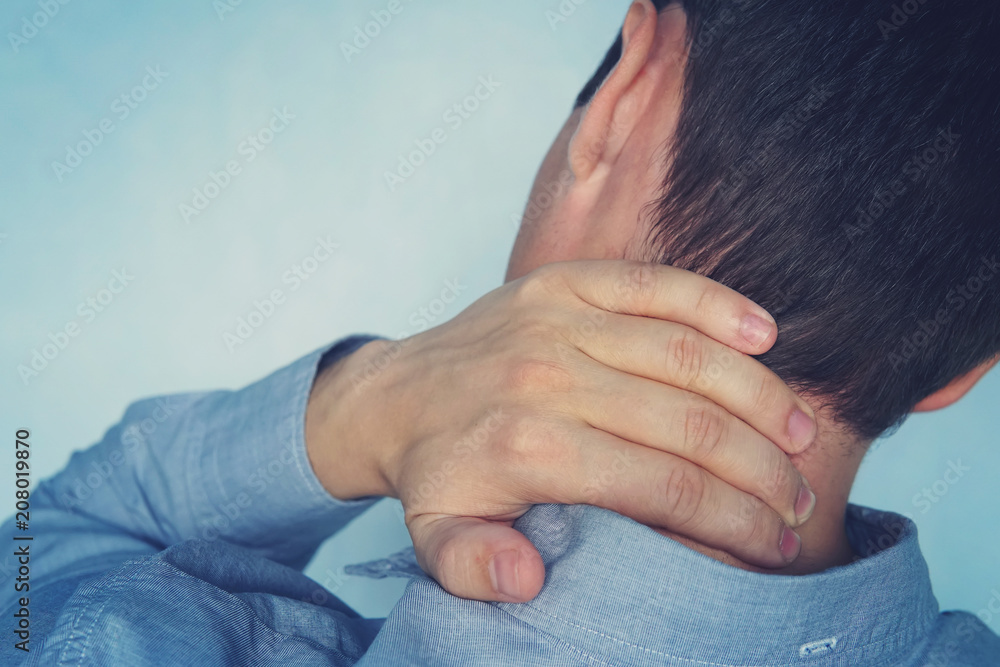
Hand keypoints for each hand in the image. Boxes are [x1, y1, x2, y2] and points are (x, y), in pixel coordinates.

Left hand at [306, 260, 816, 602]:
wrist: (393, 394)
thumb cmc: (435, 472)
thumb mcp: (435, 538)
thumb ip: (473, 567)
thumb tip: (530, 579)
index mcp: (528, 448)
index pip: (662, 487)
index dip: (732, 520)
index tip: (773, 544)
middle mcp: (550, 377)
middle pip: (689, 423)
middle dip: (762, 470)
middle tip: (799, 499)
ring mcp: (558, 320)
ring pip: (686, 354)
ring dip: (758, 396)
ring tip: (802, 436)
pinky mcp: (563, 282)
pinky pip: (654, 284)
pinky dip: (716, 304)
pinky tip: (764, 335)